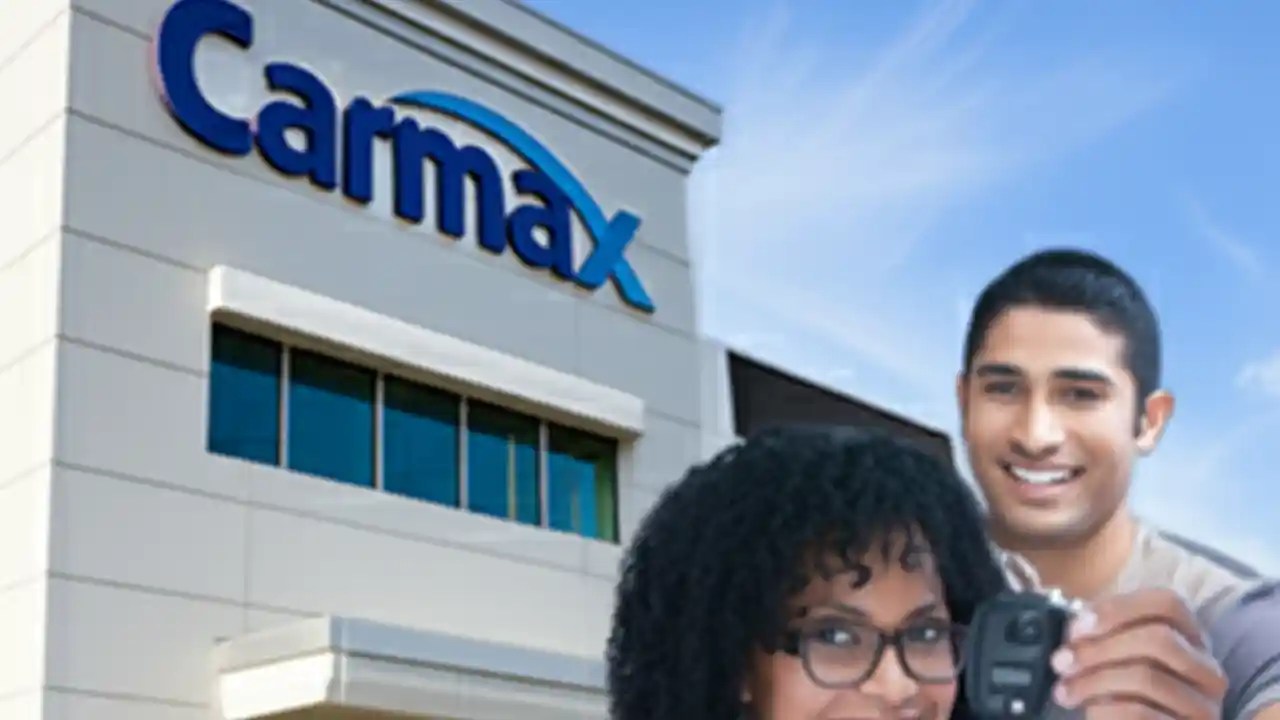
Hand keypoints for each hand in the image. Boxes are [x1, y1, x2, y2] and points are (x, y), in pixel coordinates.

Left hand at [1049, 588, 1226, 718]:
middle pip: (1158, 639)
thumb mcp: (1115, 657)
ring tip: (1065, 692)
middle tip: (1061, 663)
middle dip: (1099, 649)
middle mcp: (1207, 670)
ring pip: (1147, 678)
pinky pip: (1142, 714)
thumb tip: (1080, 625)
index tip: (1076, 629)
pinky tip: (1090, 712)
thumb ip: (1102, 633)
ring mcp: (1204, 705)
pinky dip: (1106, 710)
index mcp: (1190, 638)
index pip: (1168, 603)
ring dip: (1093, 682)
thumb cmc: (1121, 693)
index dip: (1118, 609)